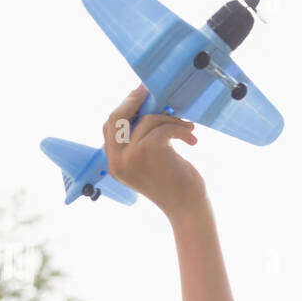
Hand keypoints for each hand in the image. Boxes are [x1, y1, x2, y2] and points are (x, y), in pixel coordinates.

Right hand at [102, 84, 205, 216]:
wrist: (187, 208)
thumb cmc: (173, 186)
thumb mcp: (148, 165)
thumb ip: (137, 142)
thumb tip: (143, 107)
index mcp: (114, 164)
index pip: (109, 127)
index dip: (123, 109)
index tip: (138, 97)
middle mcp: (117, 160)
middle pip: (117, 117)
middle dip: (134, 100)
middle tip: (151, 92)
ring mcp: (131, 155)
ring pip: (146, 120)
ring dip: (170, 120)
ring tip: (187, 128)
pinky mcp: (148, 149)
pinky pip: (163, 126)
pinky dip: (180, 129)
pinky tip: (192, 139)